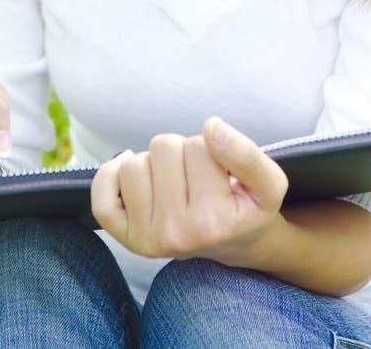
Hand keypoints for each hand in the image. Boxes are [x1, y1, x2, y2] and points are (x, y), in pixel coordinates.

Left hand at [91, 117, 287, 265]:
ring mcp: (149, 238)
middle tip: (201, 174)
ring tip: (178, 180)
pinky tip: (138, 176)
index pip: (201, 143)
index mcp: (215, 220)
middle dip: (183, 150)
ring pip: (134, 163)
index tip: (225, 164)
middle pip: (163, 146)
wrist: (236, 242)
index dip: (215, 143)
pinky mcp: (127, 238)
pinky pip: (102, 196)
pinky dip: (111, 176)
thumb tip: (211, 127)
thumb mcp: (268, 182)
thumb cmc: (248, 205)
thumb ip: (246, 153)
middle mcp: (179, 234)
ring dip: (155, 163)